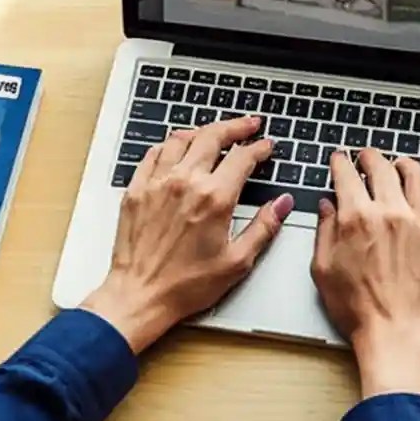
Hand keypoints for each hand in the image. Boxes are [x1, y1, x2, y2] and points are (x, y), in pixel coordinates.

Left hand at [81, 116, 293, 353]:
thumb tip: (282, 204)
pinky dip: (169, 145)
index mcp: (214, 198)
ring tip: (214, 132)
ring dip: (203, 131)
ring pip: (181, 139)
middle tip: (248, 125)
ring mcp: (158, 183)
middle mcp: (185, 183)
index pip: (243, 157)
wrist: (139, 296)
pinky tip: (176, 148)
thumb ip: (264, 227)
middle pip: (213, 136)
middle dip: (235, 126)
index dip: (259, 147)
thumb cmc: (185, 285)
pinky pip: (153, 154)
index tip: (266, 145)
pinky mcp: (137, 190)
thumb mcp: (237, 261)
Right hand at [311, 149, 419, 397]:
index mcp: (357, 218)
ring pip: (417, 175)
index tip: (340, 159)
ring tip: (399, 165)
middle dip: (370, 156)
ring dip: (405, 164)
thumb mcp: (323, 269)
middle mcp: (390, 213)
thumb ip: (324, 231)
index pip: (346, 174)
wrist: (395, 333)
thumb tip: (326, 206)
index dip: (340, 161)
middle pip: (382, 167)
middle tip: (366, 157)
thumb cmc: (358, 309)